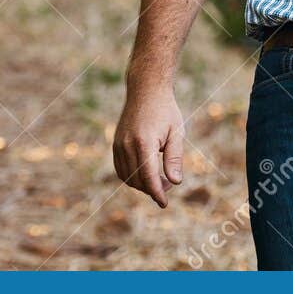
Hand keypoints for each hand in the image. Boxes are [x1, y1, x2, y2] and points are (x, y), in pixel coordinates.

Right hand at [112, 74, 185, 206]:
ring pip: (126, 177)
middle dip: (152, 189)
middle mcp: (127, 145)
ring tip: (159, 180)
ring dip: (141, 184)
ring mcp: (119, 144)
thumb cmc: (165, 110)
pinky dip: (131, 177)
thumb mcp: (177, 132)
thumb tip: (175, 182)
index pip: (148, 177)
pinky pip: (120, 169)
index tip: (164, 204)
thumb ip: (174, 158)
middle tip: (168, 185)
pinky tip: (145, 174)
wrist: (146, 90)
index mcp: (144, 142)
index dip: (156, 193)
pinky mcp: (115, 144)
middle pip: (137, 180)